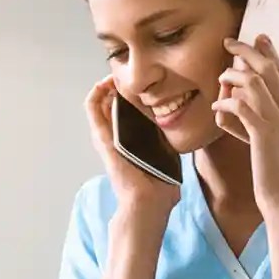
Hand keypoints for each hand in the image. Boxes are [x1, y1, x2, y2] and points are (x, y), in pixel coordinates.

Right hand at [84, 76, 179, 219]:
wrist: (148, 204)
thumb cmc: (159, 190)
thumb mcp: (168, 160)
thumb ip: (170, 148)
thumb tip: (185, 140)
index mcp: (129, 143)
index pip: (122, 113)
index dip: (127, 96)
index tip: (138, 84)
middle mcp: (113, 139)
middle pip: (108, 105)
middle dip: (115, 88)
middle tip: (124, 75)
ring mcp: (105, 138)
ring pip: (97, 105)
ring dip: (103, 87)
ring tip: (114, 75)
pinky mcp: (102, 139)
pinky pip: (92, 111)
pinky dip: (95, 94)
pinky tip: (105, 83)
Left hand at [212, 35, 278, 218]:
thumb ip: (270, 120)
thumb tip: (241, 104)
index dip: (270, 53)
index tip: (258, 39)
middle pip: (270, 69)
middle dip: (248, 52)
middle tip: (230, 43)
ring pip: (254, 82)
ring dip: (232, 76)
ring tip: (220, 79)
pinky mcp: (264, 134)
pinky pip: (240, 105)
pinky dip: (225, 101)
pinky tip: (217, 106)